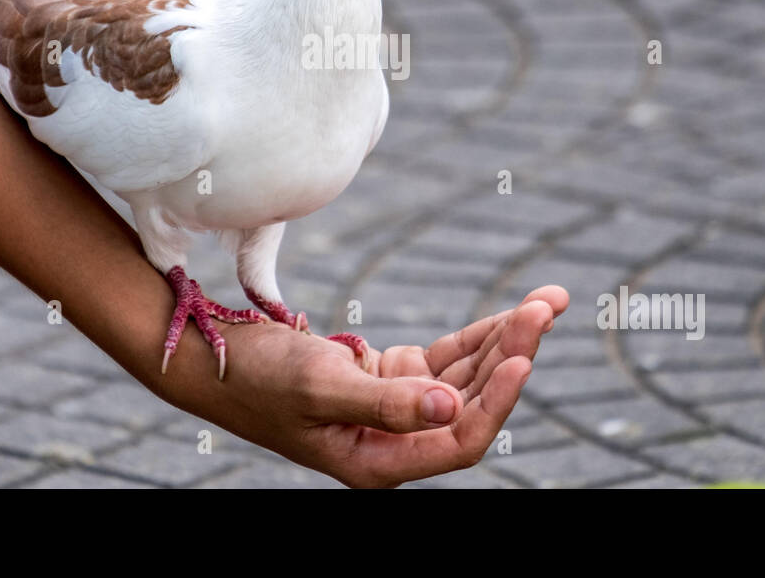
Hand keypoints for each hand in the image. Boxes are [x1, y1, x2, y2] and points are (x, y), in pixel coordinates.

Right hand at [164, 285, 568, 487]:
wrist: (216, 358)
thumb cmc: (258, 378)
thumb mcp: (320, 386)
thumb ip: (387, 402)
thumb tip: (454, 410)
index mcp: (379, 462)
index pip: (459, 437)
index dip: (497, 400)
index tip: (525, 353)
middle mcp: (395, 441)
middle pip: (473, 401)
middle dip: (514, 353)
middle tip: (549, 304)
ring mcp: (396, 407)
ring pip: (467, 375)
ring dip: (505, 340)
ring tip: (547, 301)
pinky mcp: (390, 378)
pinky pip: (447, 359)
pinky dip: (477, 337)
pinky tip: (511, 315)